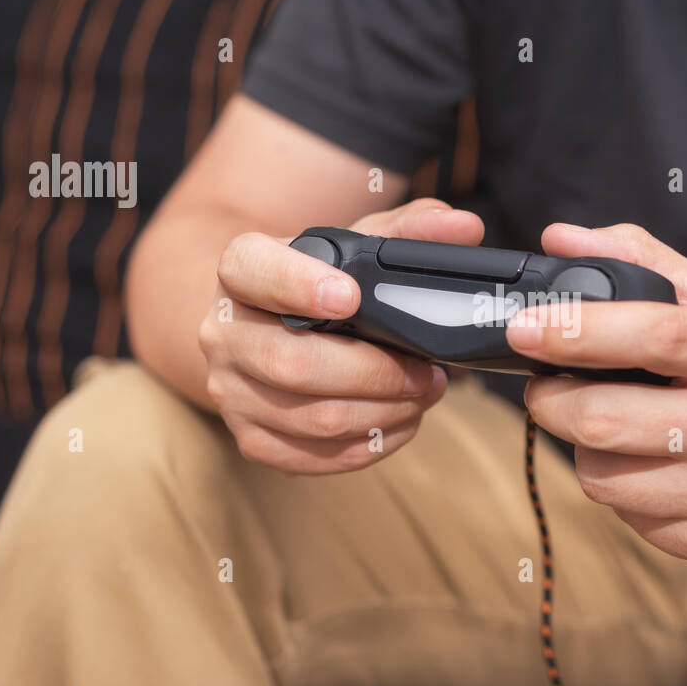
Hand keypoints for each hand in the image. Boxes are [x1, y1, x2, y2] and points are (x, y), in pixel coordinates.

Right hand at [199, 198, 483, 473]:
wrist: (264, 326)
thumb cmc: (318, 281)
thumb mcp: (355, 245)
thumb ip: (408, 231)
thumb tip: (465, 227)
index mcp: (240, 270)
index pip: (255, 272)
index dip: (300, 286)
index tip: (351, 298)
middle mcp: (221, 331)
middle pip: (294, 364)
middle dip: (376, 374)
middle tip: (430, 373)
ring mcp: (230, 390)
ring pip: (311, 418)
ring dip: (384, 414)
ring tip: (425, 397)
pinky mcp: (249, 438)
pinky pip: (310, 458)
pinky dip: (367, 447)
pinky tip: (400, 424)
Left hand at [508, 223, 686, 565]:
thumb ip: (645, 263)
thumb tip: (562, 238)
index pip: (654, 335)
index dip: (577, 331)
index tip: (525, 327)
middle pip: (604, 420)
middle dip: (551, 400)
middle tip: (546, 384)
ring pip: (600, 476)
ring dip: (582, 446)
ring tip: (606, 423)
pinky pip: (626, 516)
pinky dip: (618, 486)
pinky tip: (646, 465)